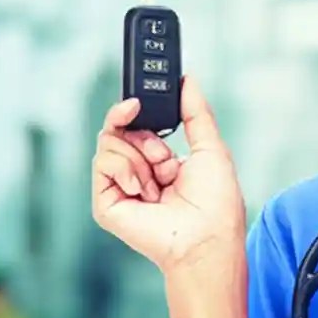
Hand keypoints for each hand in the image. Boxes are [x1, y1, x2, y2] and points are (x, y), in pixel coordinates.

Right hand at [91, 75, 246, 272]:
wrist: (206, 237)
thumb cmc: (216, 201)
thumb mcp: (211, 146)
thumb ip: (196, 111)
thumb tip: (188, 80)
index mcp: (160, 161)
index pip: (136, 125)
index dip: (134, 110)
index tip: (138, 100)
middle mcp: (138, 172)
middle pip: (118, 129)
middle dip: (143, 136)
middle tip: (163, 156)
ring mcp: (121, 187)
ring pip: (108, 142)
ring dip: (139, 156)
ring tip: (159, 180)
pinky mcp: (106, 203)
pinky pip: (102, 163)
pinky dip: (126, 170)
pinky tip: (144, 190)